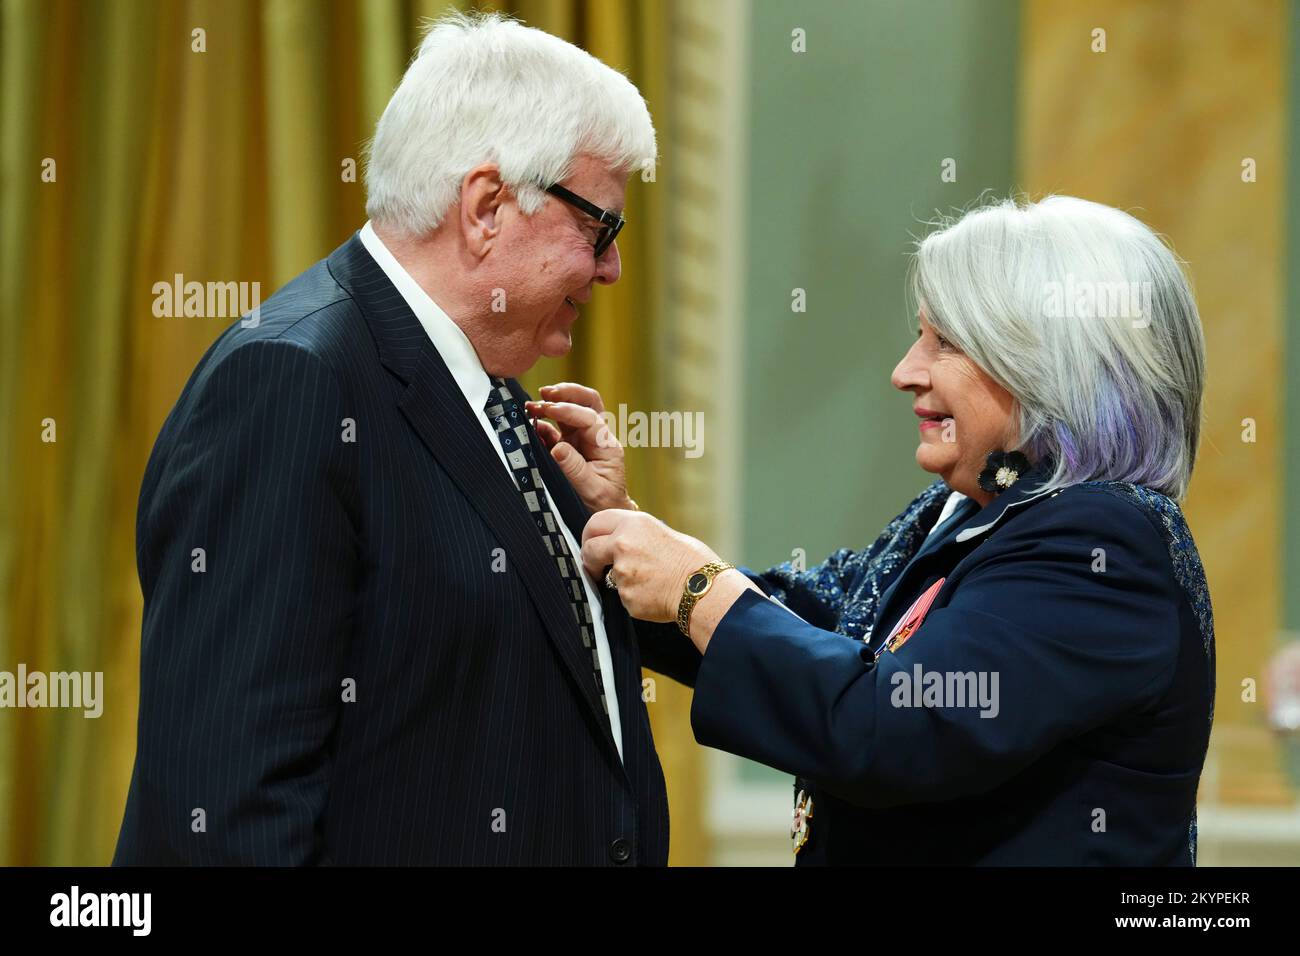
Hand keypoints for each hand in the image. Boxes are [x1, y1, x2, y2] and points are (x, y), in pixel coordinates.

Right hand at [525, 382, 632, 512]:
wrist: (605, 511)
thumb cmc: (604, 502)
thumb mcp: (592, 490)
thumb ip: (575, 469)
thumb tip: (558, 448)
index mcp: (606, 444)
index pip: (589, 417)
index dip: (568, 410)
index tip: (549, 409)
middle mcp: (596, 436)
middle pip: (587, 402)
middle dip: (567, 393)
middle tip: (545, 393)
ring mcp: (582, 439)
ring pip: (571, 411)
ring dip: (552, 404)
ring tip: (532, 406)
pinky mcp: (569, 446)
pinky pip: (556, 429)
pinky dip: (543, 424)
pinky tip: (532, 424)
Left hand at [581, 509, 720, 623]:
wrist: (703, 589)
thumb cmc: (692, 560)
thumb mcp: (662, 532)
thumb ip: (636, 534)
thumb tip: (619, 540)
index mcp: (633, 524)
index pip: (595, 523)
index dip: (590, 534)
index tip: (591, 543)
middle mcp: (623, 544)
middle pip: (588, 549)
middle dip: (591, 559)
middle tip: (600, 566)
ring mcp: (621, 572)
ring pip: (607, 576)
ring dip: (619, 580)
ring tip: (648, 580)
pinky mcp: (625, 596)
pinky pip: (621, 596)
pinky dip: (633, 596)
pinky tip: (653, 593)